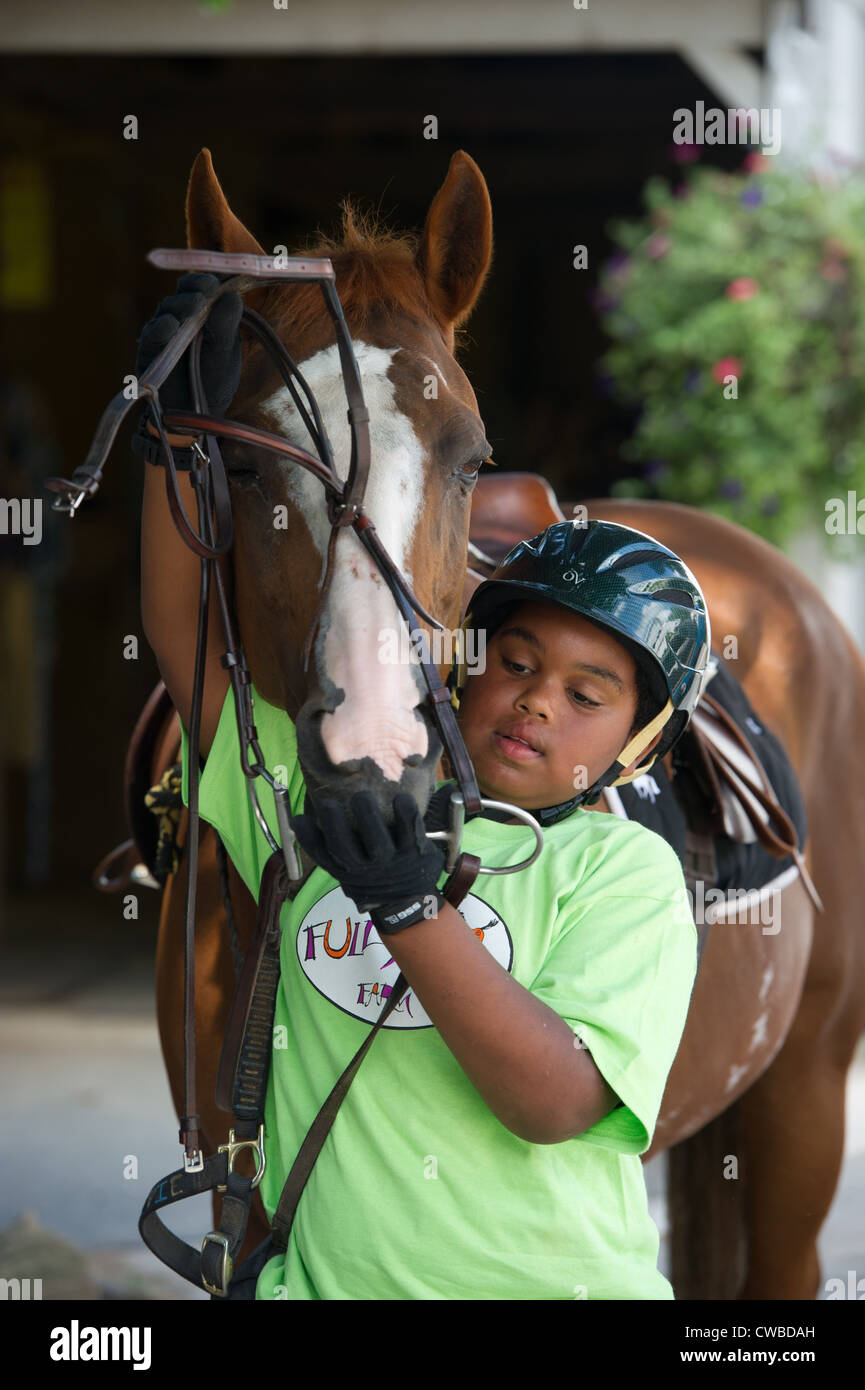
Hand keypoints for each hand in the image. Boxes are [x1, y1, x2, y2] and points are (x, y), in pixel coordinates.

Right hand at [135, 272, 242, 417]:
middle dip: (197, 285)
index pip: (207, 284)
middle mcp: (183, 314)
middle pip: (186, 289)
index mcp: (206, 311)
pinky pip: (152, 333)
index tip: (224, 277)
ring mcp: (165, 328)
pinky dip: (161, 328)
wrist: (196, 412)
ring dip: (182, 304)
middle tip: (208, 288)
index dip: (214, 276)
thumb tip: (231, 295)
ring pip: (169, 307)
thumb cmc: (214, 379)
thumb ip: (227, 325)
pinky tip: (170, 325)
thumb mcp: (226, 352)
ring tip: (194, 306)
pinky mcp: (150, 348)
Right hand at [291, 791, 445, 930]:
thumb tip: (300, 821)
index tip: (299, 818)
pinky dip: (406, 813)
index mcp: (346, 870)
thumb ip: (332, 849)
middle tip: (328, 801)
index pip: (321, 855)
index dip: (308, 838)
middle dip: (334, 824)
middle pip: (345, 848)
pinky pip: (411, 830)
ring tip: (361, 795)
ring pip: (377, 840)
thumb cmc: (374, 877)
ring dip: (368, 815)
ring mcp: (392, 862)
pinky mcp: (416, 853)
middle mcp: (366, 869)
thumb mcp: (350, 870)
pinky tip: (400, 798)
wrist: (409, 901)